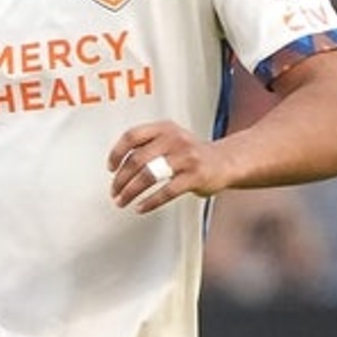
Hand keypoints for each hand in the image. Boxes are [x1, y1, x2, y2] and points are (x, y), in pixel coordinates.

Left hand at [108, 122, 224, 213]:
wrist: (225, 161)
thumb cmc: (191, 153)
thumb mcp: (170, 139)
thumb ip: (147, 145)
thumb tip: (117, 165)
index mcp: (164, 128)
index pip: (132, 136)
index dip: (117, 153)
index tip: (111, 168)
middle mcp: (174, 139)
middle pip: (137, 159)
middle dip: (120, 179)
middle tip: (114, 191)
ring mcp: (186, 157)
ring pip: (149, 176)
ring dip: (130, 192)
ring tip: (122, 201)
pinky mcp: (195, 176)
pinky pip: (167, 191)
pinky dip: (150, 202)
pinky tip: (141, 208)